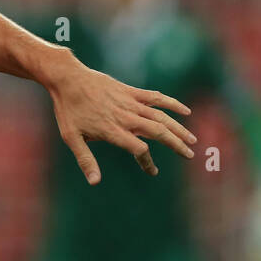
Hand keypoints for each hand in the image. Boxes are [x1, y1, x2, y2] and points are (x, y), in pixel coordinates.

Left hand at [43, 53, 195, 183]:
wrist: (67, 78)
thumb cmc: (68, 110)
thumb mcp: (71, 137)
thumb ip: (85, 159)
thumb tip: (94, 182)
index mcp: (111, 130)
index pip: (138, 148)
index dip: (147, 161)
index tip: (152, 171)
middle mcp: (124, 116)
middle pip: (157, 131)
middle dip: (176, 144)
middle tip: (190, 155)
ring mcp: (129, 102)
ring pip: (160, 116)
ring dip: (178, 128)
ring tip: (192, 140)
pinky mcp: (130, 91)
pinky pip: (155, 97)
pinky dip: (172, 104)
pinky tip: (186, 112)